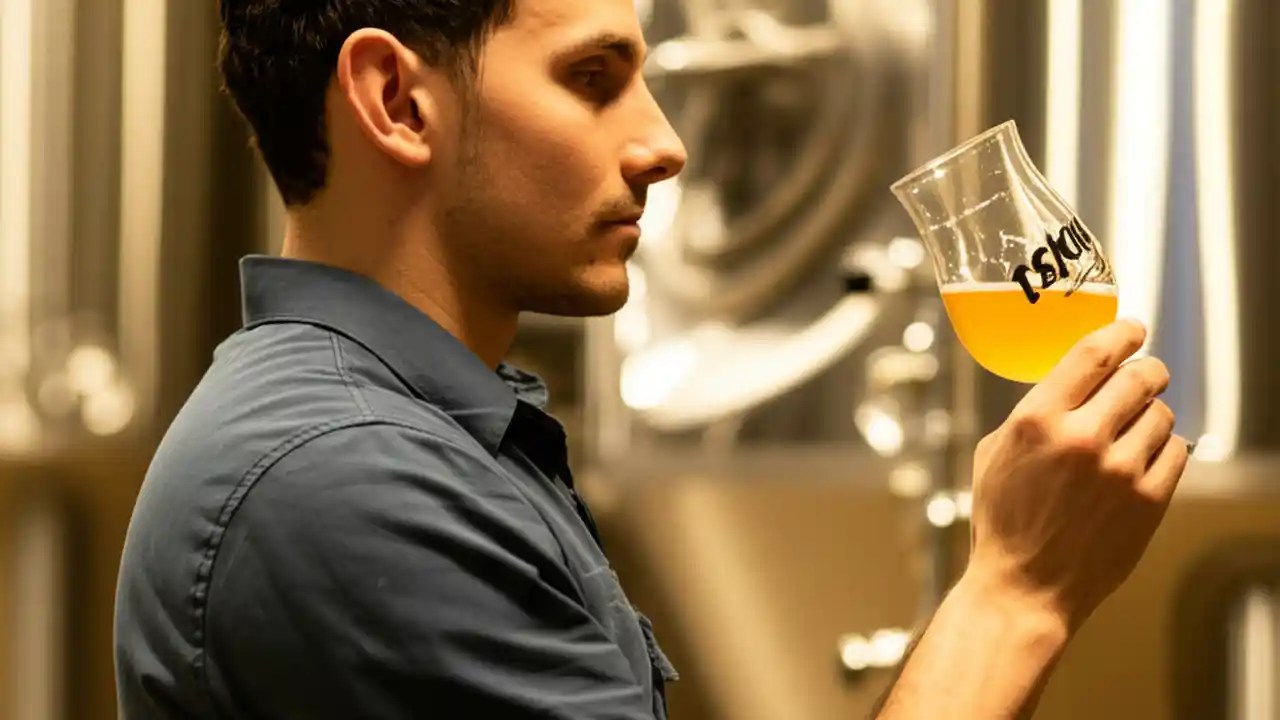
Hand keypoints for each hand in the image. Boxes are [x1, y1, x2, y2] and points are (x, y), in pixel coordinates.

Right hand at [966, 319, 1190, 633]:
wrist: (1025, 587)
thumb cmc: (1003, 519)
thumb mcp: (996, 452)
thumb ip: (1034, 411)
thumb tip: (1073, 380)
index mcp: (1037, 419)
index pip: (1094, 352)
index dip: (1122, 332)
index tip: (1133, 328)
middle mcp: (1082, 438)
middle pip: (1141, 376)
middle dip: (1146, 371)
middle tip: (1144, 377)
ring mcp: (1120, 471)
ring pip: (1163, 414)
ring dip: (1152, 415)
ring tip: (1133, 432)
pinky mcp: (1148, 501)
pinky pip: (1177, 452)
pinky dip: (1164, 449)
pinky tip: (1142, 459)